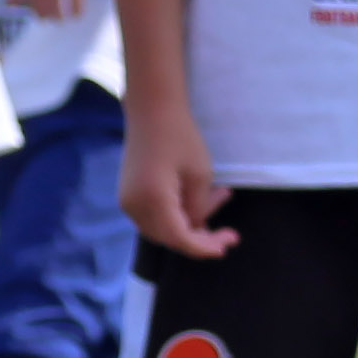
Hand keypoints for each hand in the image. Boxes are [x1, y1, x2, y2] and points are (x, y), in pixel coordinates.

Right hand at [121, 97, 231, 256]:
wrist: (152, 110)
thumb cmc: (180, 137)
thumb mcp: (201, 174)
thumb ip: (199, 209)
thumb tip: (196, 229)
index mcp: (154, 200)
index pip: (180, 238)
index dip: (205, 248)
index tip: (228, 245)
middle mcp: (135, 206)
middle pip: (169, 238)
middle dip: (200, 238)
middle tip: (229, 233)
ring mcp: (128, 201)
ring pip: (162, 230)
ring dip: (190, 225)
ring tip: (220, 198)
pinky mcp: (129, 195)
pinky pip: (155, 217)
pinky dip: (176, 215)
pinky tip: (198, 199)